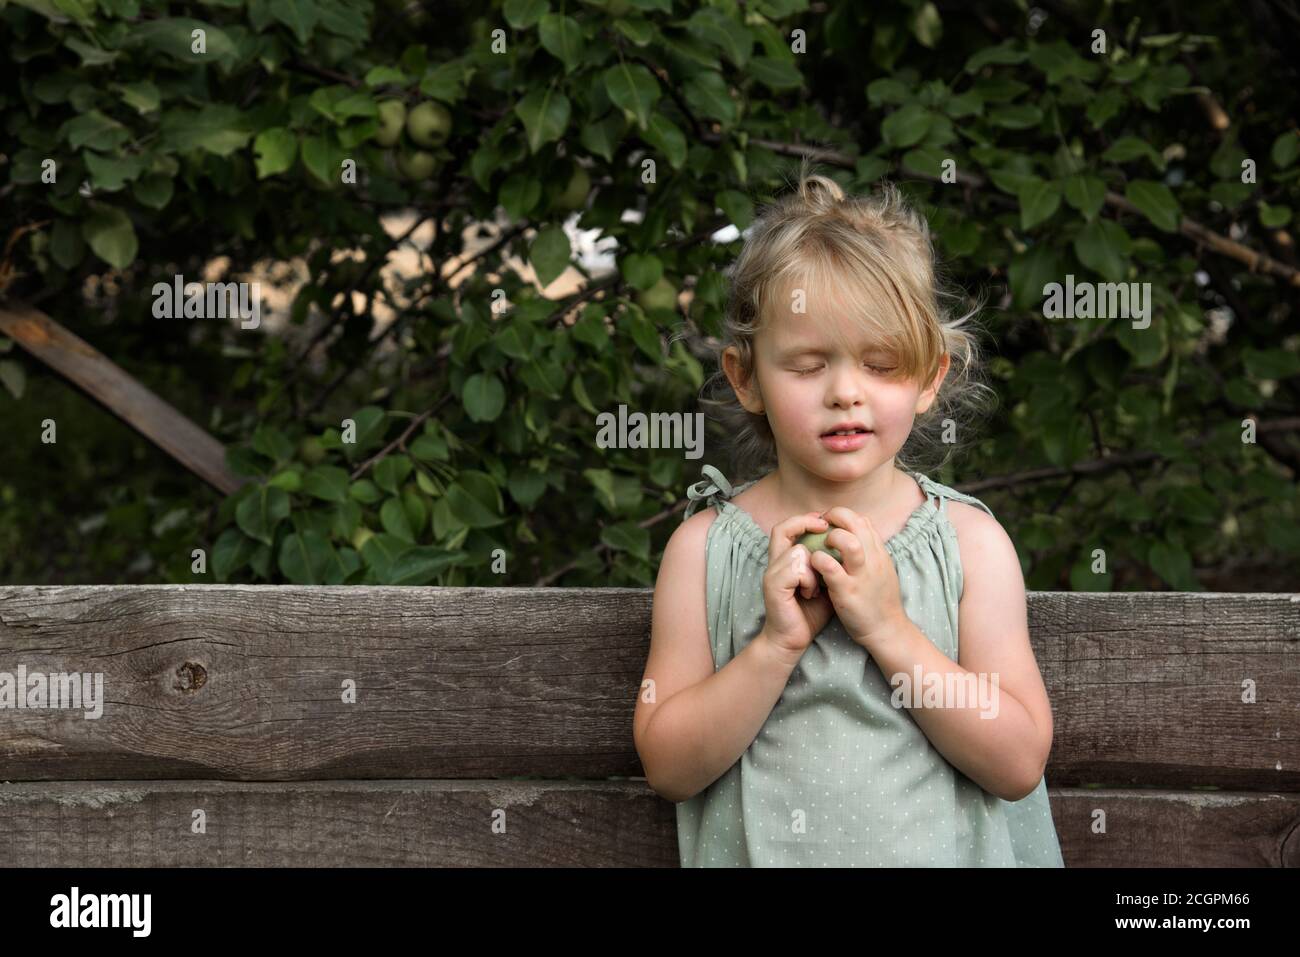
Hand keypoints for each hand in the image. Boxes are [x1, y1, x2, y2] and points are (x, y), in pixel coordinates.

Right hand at [760, 512, 835, 661]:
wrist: (792, 640)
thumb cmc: (810, 613)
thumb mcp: (825, 583)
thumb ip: (830, 564)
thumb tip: (851, 545)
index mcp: (785, 561)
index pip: (788, 527)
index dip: (805, 519)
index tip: (825, 521)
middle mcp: (774, 563)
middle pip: (781, 528)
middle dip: (804, 523)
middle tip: (823, 526)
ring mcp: (772, 574)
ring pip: (798, 551)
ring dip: (814, 566)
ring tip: (817, 586)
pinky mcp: (773, 587)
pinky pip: (797, 569)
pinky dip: (809, 580)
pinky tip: (811, 594)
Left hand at [809, 506, 908, 653]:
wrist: (888, 630)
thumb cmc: (880, 600)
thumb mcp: (881, 569)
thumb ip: (870, 550)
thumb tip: (858, 531)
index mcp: (879, 553)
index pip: (862, 520)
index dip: (843, 516)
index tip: (830, 524)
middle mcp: (873, 560)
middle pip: (856, 522)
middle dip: (835, 517)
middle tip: (821, 528)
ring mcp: (861, 575)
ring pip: (848, 542)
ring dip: (831, 537)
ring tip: (822, 546)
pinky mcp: (848, 592)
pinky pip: (830, 568)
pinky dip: (818, 560)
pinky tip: (814, 565)